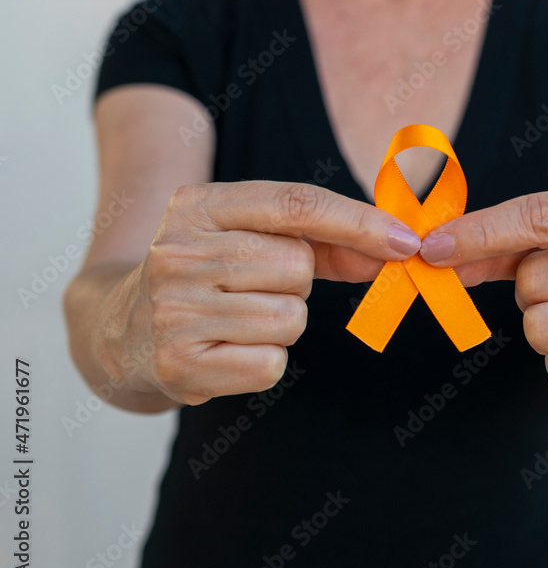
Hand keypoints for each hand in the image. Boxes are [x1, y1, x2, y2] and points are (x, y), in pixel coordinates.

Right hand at [103, 181, 423, 405]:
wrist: (122, 332)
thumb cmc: (208, 277)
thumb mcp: (252, 239)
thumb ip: (327, 241)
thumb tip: (395, 250)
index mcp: (197, 205)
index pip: (295, 204)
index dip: (358, 222)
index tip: (405, 241)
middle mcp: (179, 251)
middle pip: (298, 266)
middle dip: (296, 284)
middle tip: (257, 289)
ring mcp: (174, 308)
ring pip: (290, 318)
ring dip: (282, 324)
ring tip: (240, 320)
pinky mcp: (179, 361)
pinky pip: (271, 364)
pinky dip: (265, 361)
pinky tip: (230, 350)